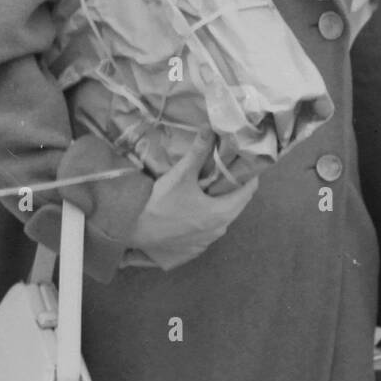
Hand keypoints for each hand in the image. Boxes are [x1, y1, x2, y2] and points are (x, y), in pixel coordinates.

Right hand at [131, 133, 257, 269]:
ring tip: (205, 189)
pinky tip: (190, 210)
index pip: (248, 191)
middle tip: (222, 171)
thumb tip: (210, 129)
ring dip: (216, 205)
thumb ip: (198, 151)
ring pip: (219, 220)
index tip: (244, 164)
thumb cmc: (160, 203)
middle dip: (231, 188)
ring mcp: (205, 244)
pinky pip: (205, 232)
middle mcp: (218, 231)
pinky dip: (203, 220)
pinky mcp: (192, 251)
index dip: (248, 176)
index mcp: (222, 213)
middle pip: (235, 205)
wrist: (132, 230)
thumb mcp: (181, 174)